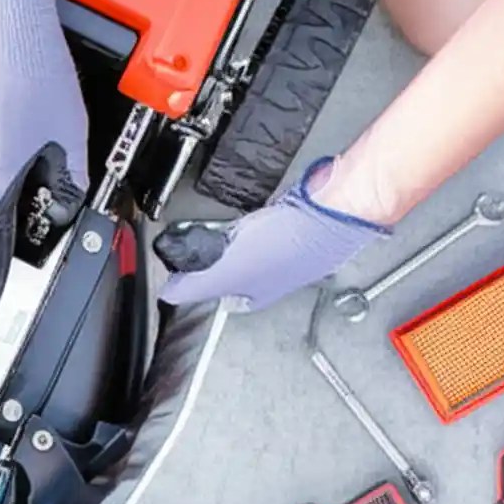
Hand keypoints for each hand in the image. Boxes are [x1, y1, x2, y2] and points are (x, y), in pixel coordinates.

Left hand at [158, 158, 390, 311]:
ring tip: (205, 227)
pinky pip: (256, 221)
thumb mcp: (231, 269)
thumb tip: (169, 294)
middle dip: (209, 258)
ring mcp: (282, 245)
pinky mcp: (289, 218)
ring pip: (242, 245)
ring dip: (224, 237)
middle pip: (230, 270)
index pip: (220, 298)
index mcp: (257, 293)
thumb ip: (198, 283)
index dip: (197, 288)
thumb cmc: (295, 243)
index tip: (178, 274)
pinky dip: (243, 218)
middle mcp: (271, 273)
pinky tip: (237, 211)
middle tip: (190, 244)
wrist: (334, 205)